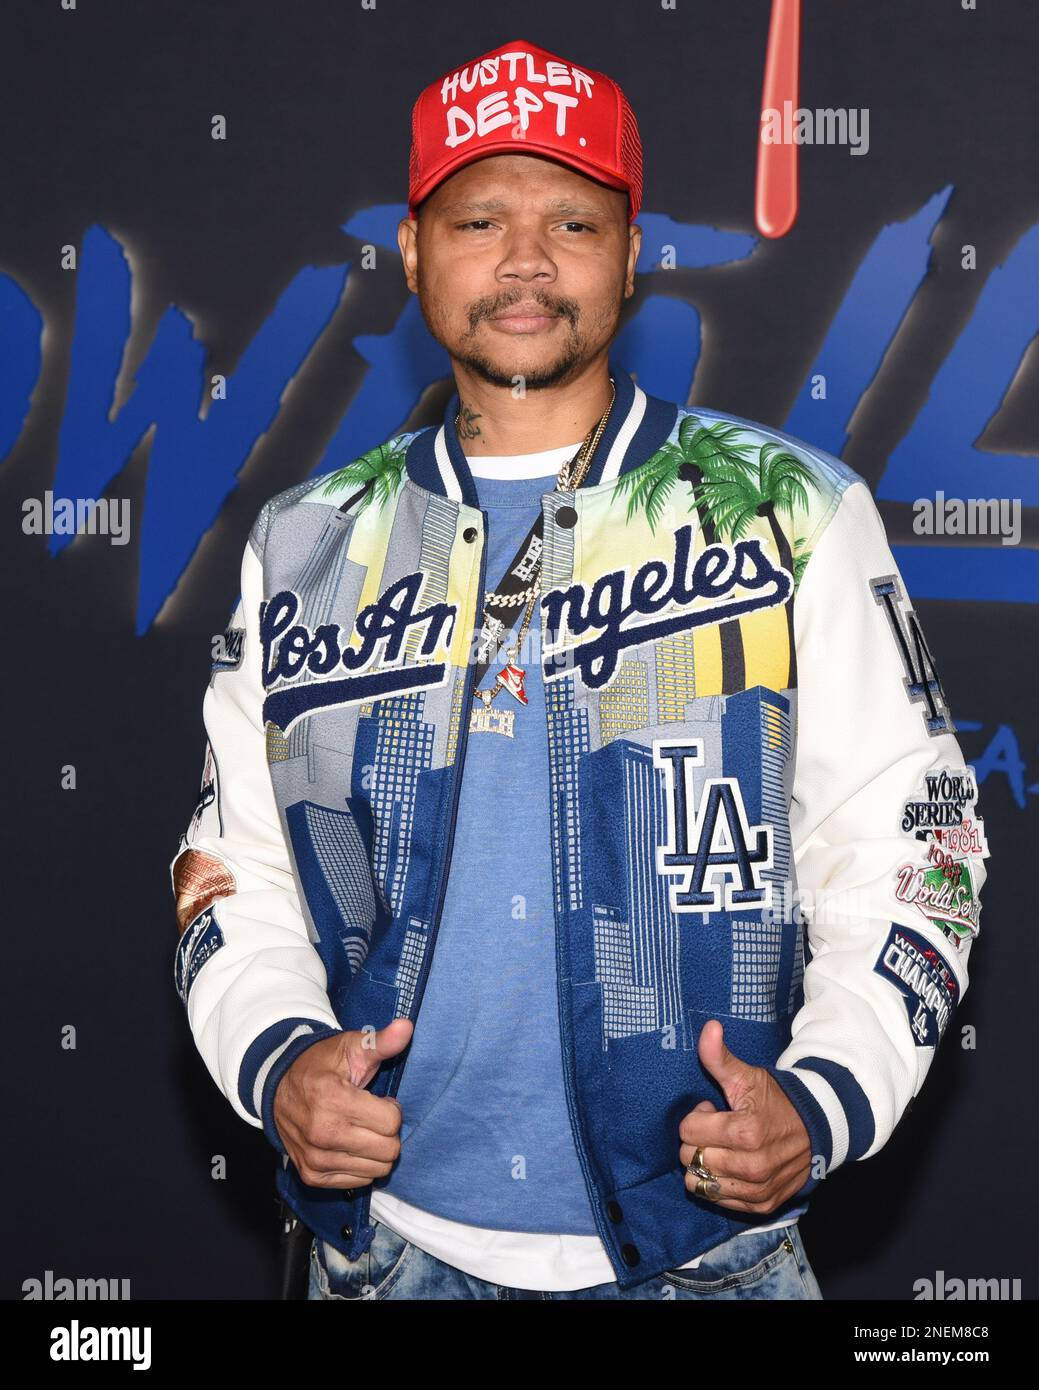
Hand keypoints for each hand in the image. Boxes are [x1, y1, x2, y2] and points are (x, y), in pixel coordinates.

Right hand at [272, 1018, 412, 1189]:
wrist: (278, 1088)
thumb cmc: (321, 1065)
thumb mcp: (351, 1046)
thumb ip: (381, 1042)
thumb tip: (407, 1027)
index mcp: (333, 1098)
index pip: (392, 1121)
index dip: (391, 1107)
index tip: (377, 1099)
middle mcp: (322, 1133)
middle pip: (389, 1149)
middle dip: (387, 1131)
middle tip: (371, 1116)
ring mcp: (315, 1158)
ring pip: (378, 1169)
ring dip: (376, 1150)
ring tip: (360, 1129)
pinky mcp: (312, 1176)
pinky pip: (359, 1182)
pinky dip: (361, 1165)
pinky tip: (350, 1145)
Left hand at [678, 1019, 811, 1213]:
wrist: (817, 1128)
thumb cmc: (776, 1100)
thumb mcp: (748, 1076)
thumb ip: (720, 1057)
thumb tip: (709, 1027)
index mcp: (746, 1131)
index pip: (688, 1131)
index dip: (696, 1116)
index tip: (713, 1109)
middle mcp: (752, 1165)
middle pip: (691, 1157)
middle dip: (697, 1140)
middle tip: (718, 1129)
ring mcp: (758, 1188)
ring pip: (699, 1183)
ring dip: (704, 1164)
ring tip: (724, 1148)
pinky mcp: (762, 1204)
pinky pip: (718, 1200)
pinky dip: (717, 1183)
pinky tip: (732, 1165)